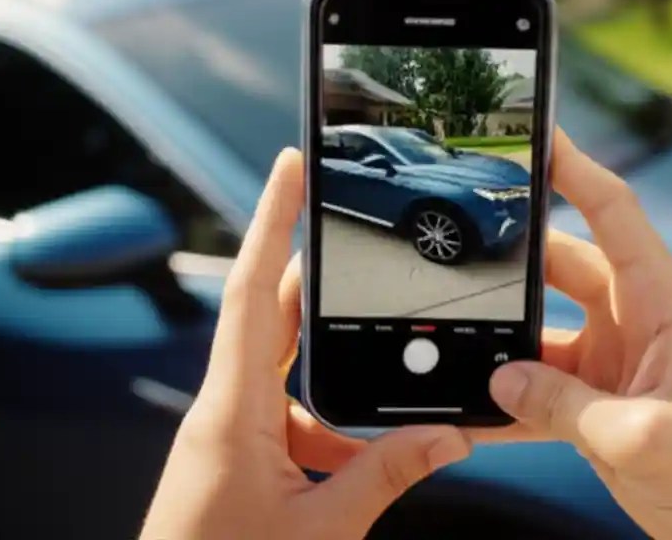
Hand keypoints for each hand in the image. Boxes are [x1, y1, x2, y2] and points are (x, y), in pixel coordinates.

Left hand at [142, 149, 469, 539]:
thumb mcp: (322, 530)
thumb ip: (387, 476)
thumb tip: (447, 436)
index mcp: (231, 412)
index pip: (250, 290)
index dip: (271, 221)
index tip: (289, 168)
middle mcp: (223, 410)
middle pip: (274, 317)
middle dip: (320, 281)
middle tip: (364, 244)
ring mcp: (227, 435)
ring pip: (287, 373)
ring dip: (336, 372)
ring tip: (385, 384)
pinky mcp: (236, 459)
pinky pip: (287, 416)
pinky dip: (329, 423)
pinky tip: (366, 454)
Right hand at [473, 130, 671, 539]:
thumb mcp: (645, 439)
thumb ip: (565, 407)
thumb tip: (500, 379)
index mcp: (666, 304)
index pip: (614, 214)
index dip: (574, 167)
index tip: (533, 133)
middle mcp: (638, 322)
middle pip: (562, 265)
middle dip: (513, 257)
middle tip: (456, 244)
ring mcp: (615, 365)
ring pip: (541, 329)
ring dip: (503, 338)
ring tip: (450, 338)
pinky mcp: (598, 407)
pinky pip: (540, 388)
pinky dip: (507, 397)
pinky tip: (470, 407)